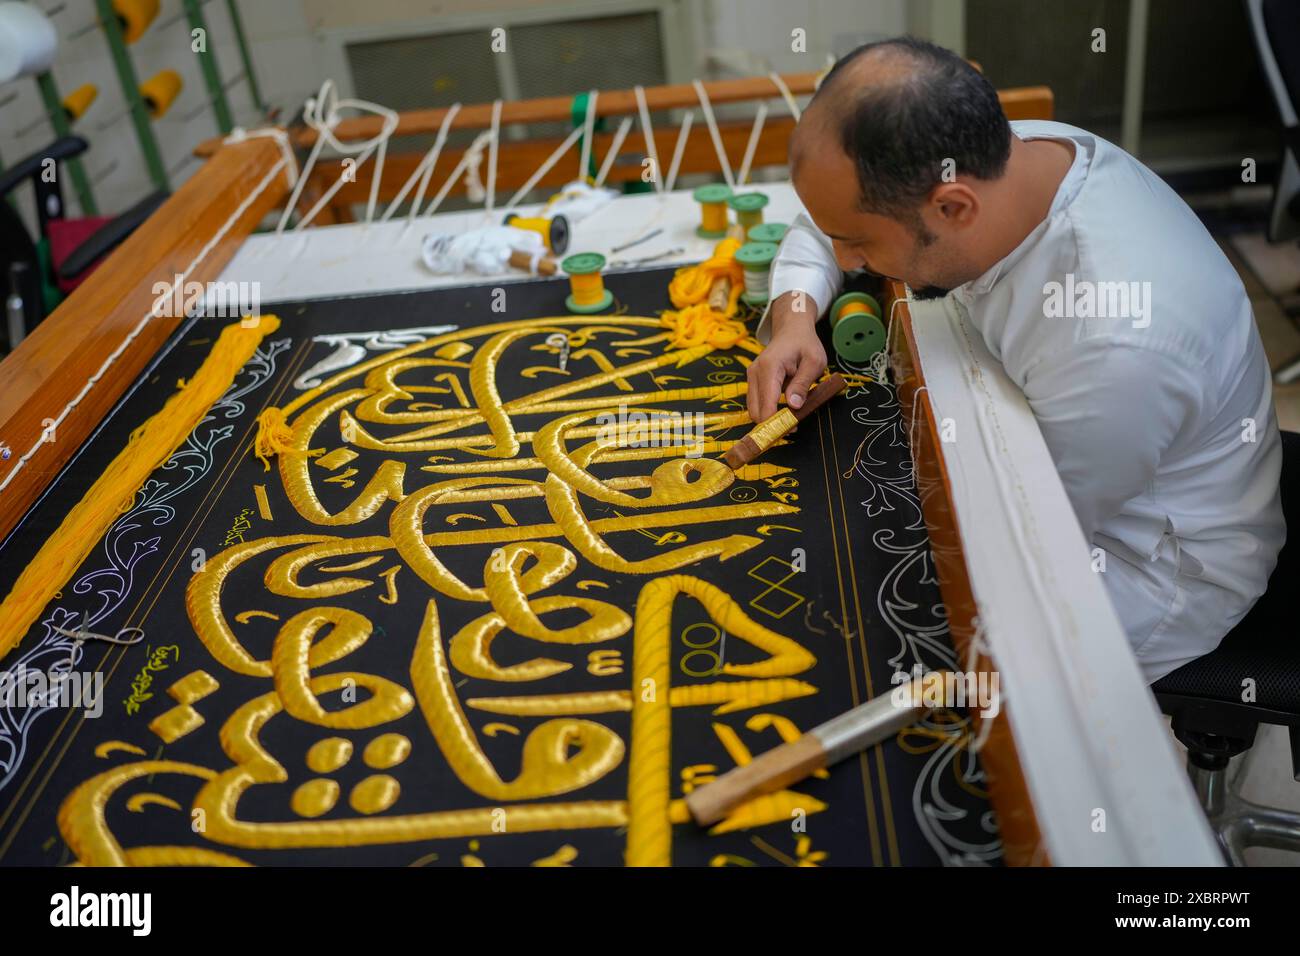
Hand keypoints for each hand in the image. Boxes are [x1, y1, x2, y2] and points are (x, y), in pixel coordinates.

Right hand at [746, 291, 826, 422]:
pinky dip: (767, 410)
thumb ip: (803, 384)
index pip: (766, 405)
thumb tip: (793, 406)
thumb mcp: (814, 362)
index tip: (793, 428)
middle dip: (772, 423)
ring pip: (754, 409)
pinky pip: (756, 402)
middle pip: (756, 411)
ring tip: (791, 417)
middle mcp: (754, 373)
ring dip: (770, 418)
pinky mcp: (752, 381)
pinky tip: (783, 409)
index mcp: (769, 368)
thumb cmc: (805, 344)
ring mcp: (751, 377)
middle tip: (794, 425)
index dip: (777, 422)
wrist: (792, 329)